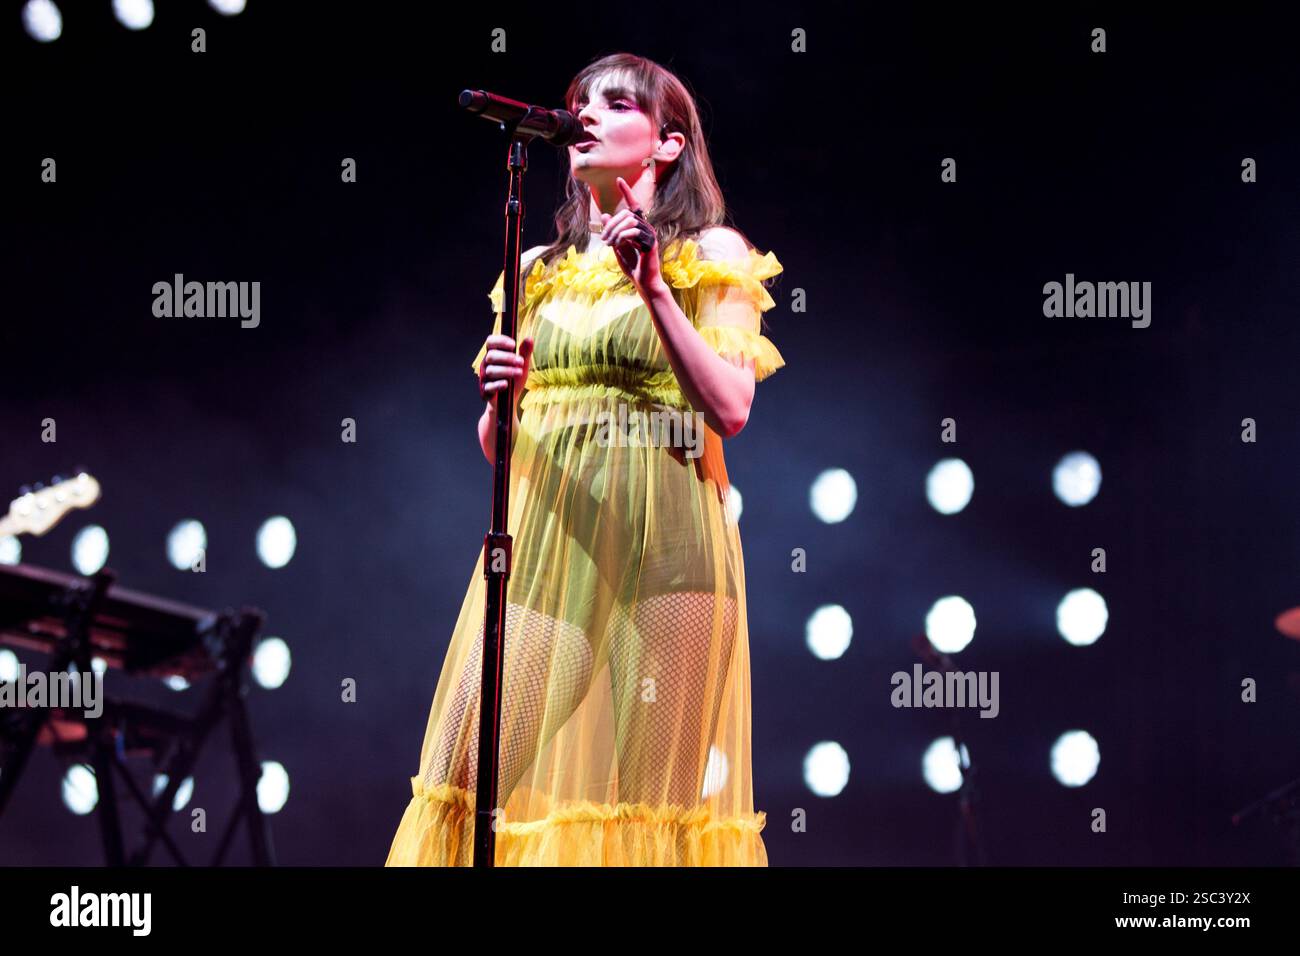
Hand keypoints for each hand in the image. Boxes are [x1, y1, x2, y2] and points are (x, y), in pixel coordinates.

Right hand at [478, 333, 533, 403]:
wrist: (510, 400)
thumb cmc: (515, 379)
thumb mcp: (522, 365)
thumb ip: (525, 352)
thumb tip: (529, 338)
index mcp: (494, 354)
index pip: (490, 342)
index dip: (500, 341)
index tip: (513, 345)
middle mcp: (487, 364)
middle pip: (491, 356)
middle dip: (507, 357)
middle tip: (520, 362)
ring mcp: (485, 377)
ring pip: (491, 371)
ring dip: (506, 371)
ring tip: (519, 372)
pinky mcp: (486, 390)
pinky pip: (489, 386)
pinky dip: (498, 384)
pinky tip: (506, 384)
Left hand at [599, 176, 663, 294]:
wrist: (643, 283)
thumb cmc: (633, 266)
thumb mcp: (617, 247)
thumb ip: (612, 232)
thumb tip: (605, 215)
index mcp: (639, 228)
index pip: (634, 206)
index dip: (627, 192)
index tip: (618, 180)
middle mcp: (647, 228)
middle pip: (627, 214)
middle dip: (611, 224)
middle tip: (603, 239)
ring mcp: (650, 235)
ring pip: (630, 222)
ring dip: (615, 231)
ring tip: (609, 244)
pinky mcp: (651, 243)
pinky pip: (634, 232)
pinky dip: (622, 237)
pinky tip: (617, 245)